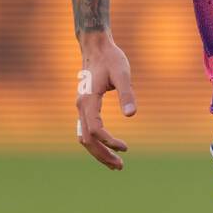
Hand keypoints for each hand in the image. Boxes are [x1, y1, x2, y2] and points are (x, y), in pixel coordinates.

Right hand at [76, 32, 136, 168]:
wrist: (96, 47)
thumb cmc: (111, 58)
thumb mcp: (123, 74)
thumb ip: (127, 93)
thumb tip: (131, 115)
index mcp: (88, 100)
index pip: (95, 129)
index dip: (109, 141)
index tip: (125, 148)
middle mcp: (80, 106)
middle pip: (87, 139)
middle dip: (102, 154)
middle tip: (120, 166)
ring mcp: (80, 107)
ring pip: (84, 137)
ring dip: (98, 152)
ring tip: (116, 164)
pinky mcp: (84, 107)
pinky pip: (86, 130)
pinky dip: (96, 143)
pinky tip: (108, 149)